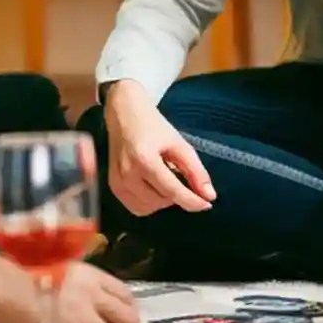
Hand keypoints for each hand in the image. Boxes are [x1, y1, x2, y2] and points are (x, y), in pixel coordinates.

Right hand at [0, 262, 141, 322]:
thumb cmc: (20, 276)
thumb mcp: (59, 271)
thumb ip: (80, 288)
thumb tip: (94, 309)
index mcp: (90, 275)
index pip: (124, 293)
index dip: (131, 310)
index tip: (130, 320)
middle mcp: (90, 294)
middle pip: (126, 317)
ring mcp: (79, 317)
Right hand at [104, 80, 215, 215]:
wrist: (124, 115)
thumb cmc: (153, 126)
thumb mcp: (179, 144)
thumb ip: (195, 171)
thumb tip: (209, 196)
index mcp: (144, 159)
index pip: (171, 190)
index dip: (192, 201)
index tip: (207, 204)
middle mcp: (127, 174)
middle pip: (161, 200)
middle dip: (176, 194)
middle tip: (177, 174)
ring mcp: (117, 182)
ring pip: (149, 208)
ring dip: (162, 200)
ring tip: (164, 178)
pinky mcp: (113, 187)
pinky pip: (136, 207)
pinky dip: (149, 203)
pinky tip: (153, 187)